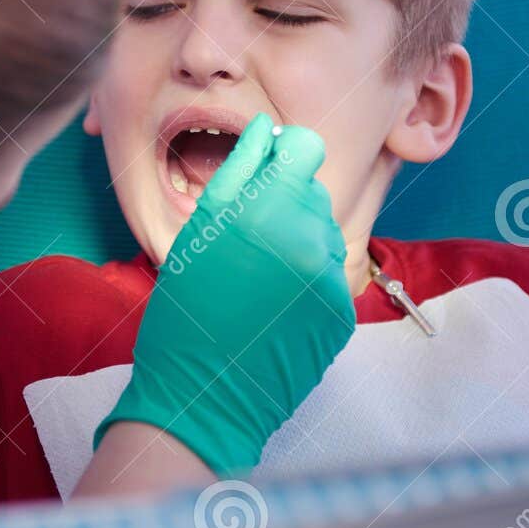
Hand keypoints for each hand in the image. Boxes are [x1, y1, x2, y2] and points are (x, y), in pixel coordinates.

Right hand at [95, 114, 354, 475]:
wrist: (204, 397)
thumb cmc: (186, 312)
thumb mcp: (199, 231)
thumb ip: (238, 173)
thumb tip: (267, 130)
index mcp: (268, 210)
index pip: (306, 147)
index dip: (285, 155)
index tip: (267, 170)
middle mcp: (309, 238)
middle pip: (313, 191)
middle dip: (285, 204)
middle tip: (246, 242)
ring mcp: (331, 277)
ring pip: (323, 232)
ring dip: (297, 242)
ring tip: (257, 279)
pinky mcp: (342, 311)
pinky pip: (328, 274)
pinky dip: (306, 282)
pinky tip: (273, 306)